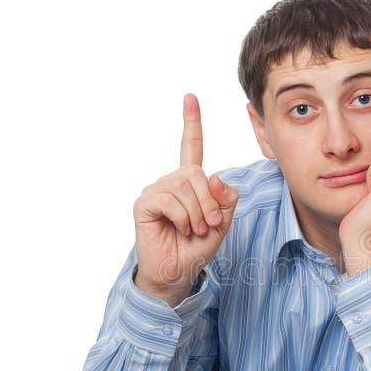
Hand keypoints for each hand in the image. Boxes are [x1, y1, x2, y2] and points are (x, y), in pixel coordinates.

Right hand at [133, 93, 237, 304]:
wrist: (177, 273)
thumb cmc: (196, 248)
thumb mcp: (222, 223)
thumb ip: (226, 199)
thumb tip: (215, 176)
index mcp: (189, 183)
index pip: (190, 147)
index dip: (191, 122)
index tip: (189, 97)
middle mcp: (171, 181)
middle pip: (197, 173)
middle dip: (210, 201)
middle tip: (209, 224)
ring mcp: (156, 190)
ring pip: (186, 187)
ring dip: (197, 213)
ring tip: (194, 230)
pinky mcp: (144, 202)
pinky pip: (171, 200)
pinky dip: (182, 218)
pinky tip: (178, 229)